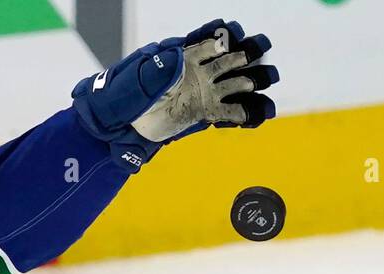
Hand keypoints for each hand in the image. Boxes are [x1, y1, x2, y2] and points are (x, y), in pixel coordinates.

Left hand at [71, 19, 277, 171]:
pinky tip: (258, 114)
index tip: (231, 37)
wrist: (114, 126)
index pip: (206, 41)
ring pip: (233, 84)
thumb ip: (155, 72)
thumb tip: (175, 60)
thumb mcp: (133, 82)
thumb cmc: (119, 97)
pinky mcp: (201, 113)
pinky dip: (243, 114)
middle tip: (261, 50)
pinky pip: (227, 112)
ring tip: (269, 79)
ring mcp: (200, 92)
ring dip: (251, 81)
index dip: (221, 36)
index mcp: (179, 57)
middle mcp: (194, 71)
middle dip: (246, 53)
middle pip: (227, 58)